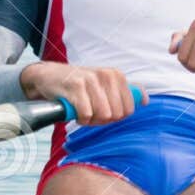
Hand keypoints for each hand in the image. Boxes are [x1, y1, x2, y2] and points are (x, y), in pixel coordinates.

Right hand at [20, 62, 138, 125]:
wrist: (49, 77)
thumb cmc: (78, 85)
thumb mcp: (103, 84)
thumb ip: (125, 92)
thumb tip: (145, 100)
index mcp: (116, 76)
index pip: (128, 110)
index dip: (114, 117)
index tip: (102, 111)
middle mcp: (106, 75)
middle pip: (116, 115)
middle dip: (102, 119)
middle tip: (90, 111)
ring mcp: (92, 80)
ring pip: (102, 115)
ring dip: (90, 119)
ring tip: (82, 110)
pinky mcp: (76, 86)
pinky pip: (86, 115)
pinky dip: (79, 118)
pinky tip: (73, 109)